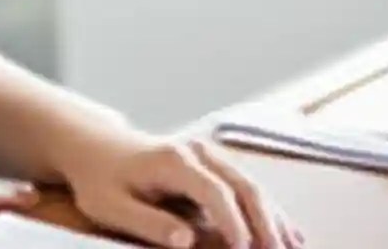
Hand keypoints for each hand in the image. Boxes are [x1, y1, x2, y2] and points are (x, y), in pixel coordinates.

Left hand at [60, 133, 304, 248]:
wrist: (99, 148)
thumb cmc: (100, 180)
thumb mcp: (111, 206)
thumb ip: (148, 223)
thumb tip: (185, 241)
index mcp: (172, 159)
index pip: (213, 190)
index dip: (232, 221)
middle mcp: (197, 152)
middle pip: (243, 185)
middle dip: (265, 223)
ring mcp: (209, 156)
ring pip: (252, 186)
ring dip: (275, 220)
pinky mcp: (214, 167)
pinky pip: (248, 188)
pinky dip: (269, 212)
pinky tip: (289, 235)